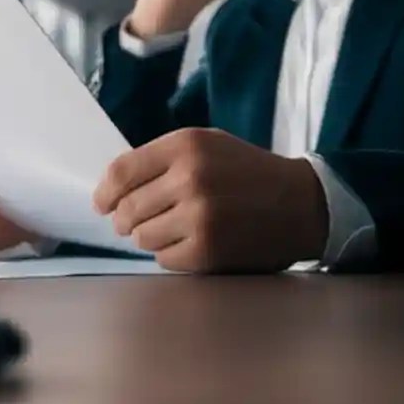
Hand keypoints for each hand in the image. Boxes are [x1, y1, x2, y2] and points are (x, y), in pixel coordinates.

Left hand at [92, 128, 327, 272]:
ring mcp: (199, 216)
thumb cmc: (248, 172)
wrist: (302, 204)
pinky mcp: (208, 250)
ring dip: (148, 237)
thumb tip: (113, 186)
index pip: (122, 172)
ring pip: (141, 236)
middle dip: (124, 219)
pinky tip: (189, 243)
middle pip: (126, 208)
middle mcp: (190, 178)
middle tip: (132, 223)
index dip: (105, 192)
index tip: (102, 203)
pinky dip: (170, 255)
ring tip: (170, 230)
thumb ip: (162, 159)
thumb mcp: (207, 144)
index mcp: (186, 146)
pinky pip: (164, 259)